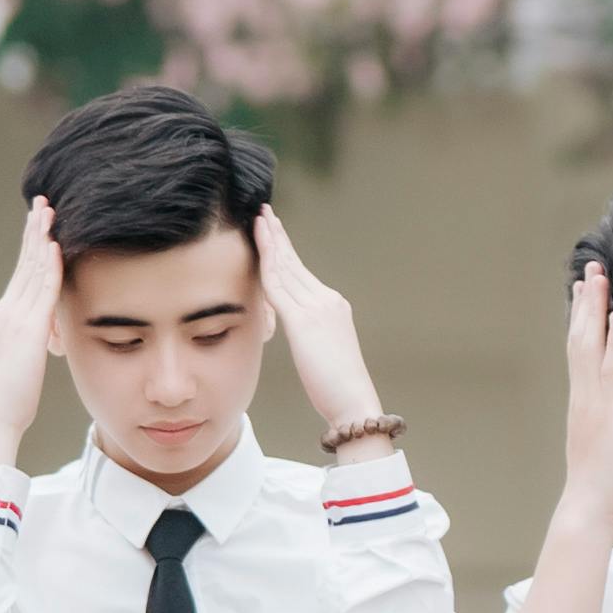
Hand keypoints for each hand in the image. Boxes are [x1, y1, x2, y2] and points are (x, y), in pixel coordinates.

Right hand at [0, 200, 65, 471]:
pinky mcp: (26, 330)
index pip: (22, 273)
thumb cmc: (11, 397)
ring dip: (41, 238)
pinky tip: (55, 246)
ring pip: (32, 270)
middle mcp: (6, 310)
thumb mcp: (23, 359)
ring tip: (49, 211)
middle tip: (42, 202)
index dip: (31, 245)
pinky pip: (41, 291)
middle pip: (24, 263)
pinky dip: (48, 266)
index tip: (39, 221)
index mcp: (5, 316)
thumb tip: (46, 331)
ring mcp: (14, 318)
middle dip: (34, 231)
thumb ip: (33, 338)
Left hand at [253, 200, 386, 447]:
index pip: (301, 272)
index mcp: (332, 305)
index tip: (274, 230)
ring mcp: (317, 308)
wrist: (353, 400)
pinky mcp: (303, 321)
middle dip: (278, 236)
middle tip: (265, 212)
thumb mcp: (322, 350)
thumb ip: (309, 333)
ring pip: (286, 268)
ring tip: (259, 221)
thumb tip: (297, 330)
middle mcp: (326, 299)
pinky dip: (267, 265)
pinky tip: (258, 250)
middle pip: (294, 262)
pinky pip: (279, 287)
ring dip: (271, 242)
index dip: (285, 249)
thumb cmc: (337, 386)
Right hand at [558, 263, 612, 534]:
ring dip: (594, 308)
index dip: (582, 320)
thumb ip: (609, 427)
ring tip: (598, 277)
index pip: (580, 351)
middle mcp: (582, 396)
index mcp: (583, 403)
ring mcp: (592, 402)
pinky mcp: (608, 412)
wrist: (588, 510)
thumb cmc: (600, 488)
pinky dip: (612, 339)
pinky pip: (610, 367)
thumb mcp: (605, 448)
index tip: (585, 292)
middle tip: (589, 269)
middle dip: (585, 302)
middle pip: (580, 337)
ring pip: (589, 344)